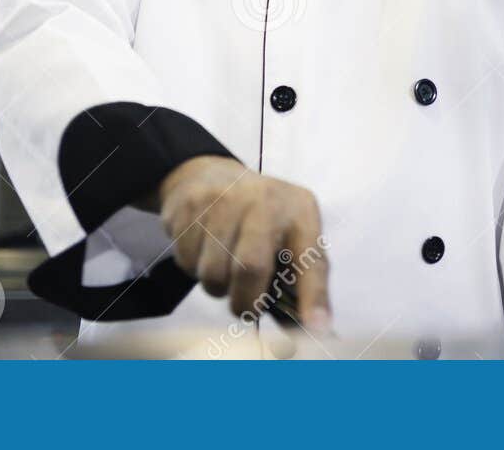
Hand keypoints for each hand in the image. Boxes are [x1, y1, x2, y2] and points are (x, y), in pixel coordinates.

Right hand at [153, 155, 331, 331]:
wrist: (210, 174)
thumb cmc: (261, 214)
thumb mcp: (291, 229)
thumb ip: (302, 273)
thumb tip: (314, 325)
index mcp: (299, 211)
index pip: (311, 259)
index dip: (314, 296)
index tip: (316, 328)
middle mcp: (264, 200)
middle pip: (250, 268)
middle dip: (245, 302)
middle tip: (244, 306)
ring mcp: (223, 199)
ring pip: (213, 273)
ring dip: (216, 285)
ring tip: (223, 264)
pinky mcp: (189, 207)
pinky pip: (187, 262)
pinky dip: (193, 267)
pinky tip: (203, 246)